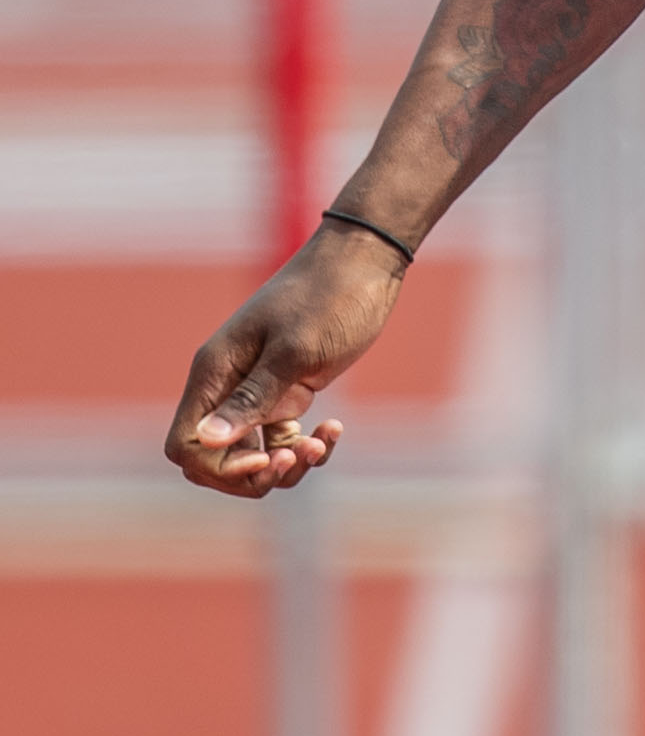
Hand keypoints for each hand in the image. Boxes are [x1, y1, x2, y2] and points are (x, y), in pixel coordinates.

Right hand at [163, 222, 406, 495]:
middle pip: (214, 458)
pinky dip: (305, 445)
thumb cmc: (330, 297)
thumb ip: (251, 397)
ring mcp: (258, 390)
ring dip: (285, 463)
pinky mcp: (289, 390)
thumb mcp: (295, 349)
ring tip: (321, 444)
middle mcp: (228, 385)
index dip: (218, 465)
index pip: (185, 444)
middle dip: (251, 474)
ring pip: (253, 454)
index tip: (265, 458)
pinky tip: (334, 428)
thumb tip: (204, 441)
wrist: (366, 261)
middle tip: (295, 459)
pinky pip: (283, 438)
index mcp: (215, 372)